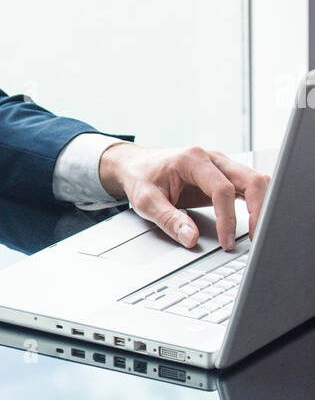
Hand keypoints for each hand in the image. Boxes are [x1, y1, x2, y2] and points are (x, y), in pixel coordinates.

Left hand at [98, 142, 270, 251]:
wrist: (137, 165)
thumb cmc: (141, 178)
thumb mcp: (146, 202)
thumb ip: (169, 220)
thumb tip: (192, 238)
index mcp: (193, 160)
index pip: (222, 189)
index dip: (227, 218)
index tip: (225, 241)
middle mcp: (212, 159)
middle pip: (251, 179)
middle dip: (258, 210)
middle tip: (255, 238)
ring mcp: (221, 166)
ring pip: (256, 181)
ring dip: (262, 206)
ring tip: (257, 233)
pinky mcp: (224, 176)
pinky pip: (248, 187)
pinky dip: (256, 204)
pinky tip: (254, 223)